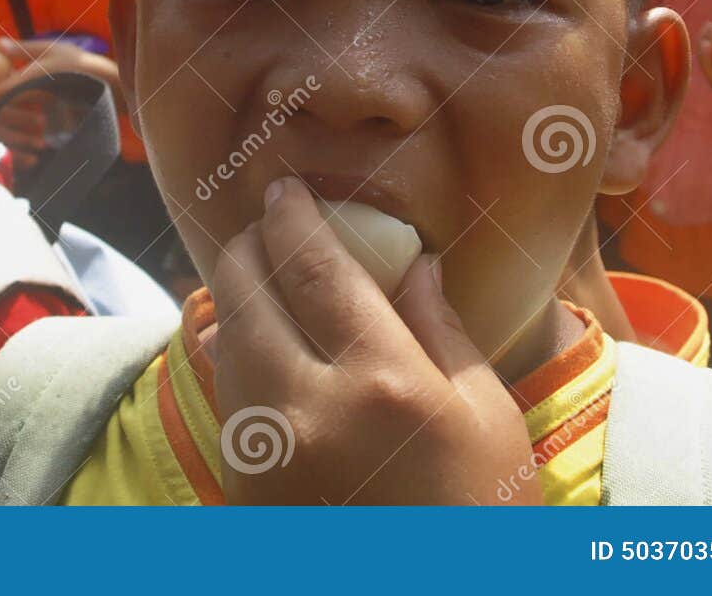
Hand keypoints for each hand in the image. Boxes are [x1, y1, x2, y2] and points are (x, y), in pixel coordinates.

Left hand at [0, 38, 96, 171]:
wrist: (101, 84)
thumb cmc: (76, 61)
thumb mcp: (50, 48)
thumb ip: (23, 47)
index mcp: (38, 78)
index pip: (7, 86)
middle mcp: (36, 94)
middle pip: (4, 96)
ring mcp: (39, 103)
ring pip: (11, 101)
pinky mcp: (43, 106)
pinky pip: (21, 102)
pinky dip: (8, 97)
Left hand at [211, 177, 540, 504]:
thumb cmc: (478, 521)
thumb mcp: (487, 422)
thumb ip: (441, 330)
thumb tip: (412, 259)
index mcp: (383, 383)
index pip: (315, 264)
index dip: (295, 215)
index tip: (288, 190)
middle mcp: (307, 406)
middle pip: (246, 287)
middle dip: (251, 242)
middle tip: (268, 222)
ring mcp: (263, 447)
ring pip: (224, 333)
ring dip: (236, 292)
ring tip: (262, 274)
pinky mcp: (242, 480)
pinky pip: (226, 389)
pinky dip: (235, 349)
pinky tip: (256, 339)